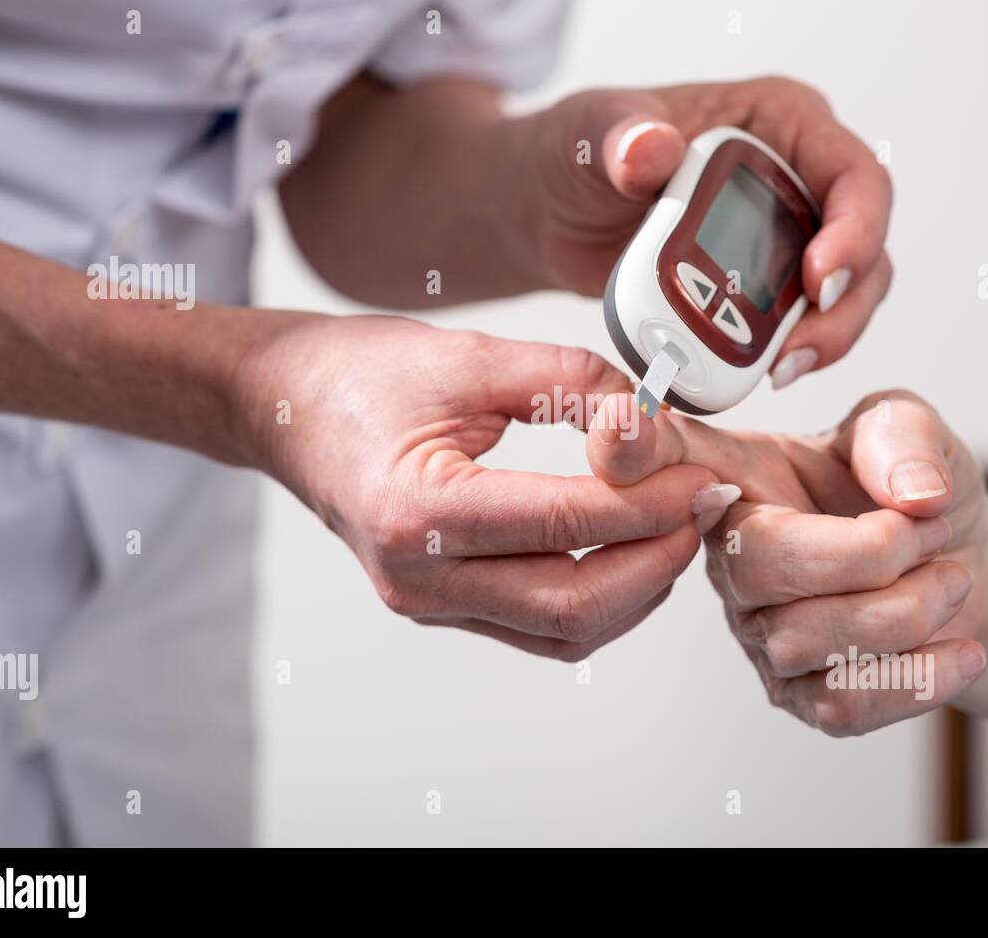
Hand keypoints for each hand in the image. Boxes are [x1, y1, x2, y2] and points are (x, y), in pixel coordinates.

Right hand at [230, 314, 738, 658]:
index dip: (649, 503)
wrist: (284, 406)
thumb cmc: (357, 376)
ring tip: (675, 526)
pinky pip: (539, 624)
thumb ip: (568, 383)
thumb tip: (653, 416)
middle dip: (657, 561)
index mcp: (418, 513)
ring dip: (635, 589)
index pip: (566, 525)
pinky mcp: (443, 603)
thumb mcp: (469, 357)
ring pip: (563, 630)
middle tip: (703, 508)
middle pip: (573, 606)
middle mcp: (420, 577)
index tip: (702, 475)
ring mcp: (429, 601)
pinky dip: (598, 598)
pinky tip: (628, 550)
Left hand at [523, 77, 893, 387]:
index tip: (819, 281)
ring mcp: (787, 236)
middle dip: (843, 309)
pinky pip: (798, 325)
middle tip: (794, 354)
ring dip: (822, 340)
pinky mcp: (764, 286)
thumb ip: (620, 140)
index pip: (854, 174)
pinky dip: (783, 353)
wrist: (550, 212)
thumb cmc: (576, 153)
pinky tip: (752, 376)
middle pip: (864, 248)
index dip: (857, 230)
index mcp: (781, 122)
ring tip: (773, 374)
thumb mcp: (592, 135)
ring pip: (843, 296)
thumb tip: (649, 149)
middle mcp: (799, 177)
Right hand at [586, 390, 987, 733]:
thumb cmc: (916, 493)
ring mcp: (758, 633)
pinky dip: (918, 678)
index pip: (671, 459)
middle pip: (760, 565)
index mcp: (736, 478)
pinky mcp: (799, 695)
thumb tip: (911, 495)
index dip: (635, 446)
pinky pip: (842, 704)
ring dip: (910, 610)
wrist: (969, 569)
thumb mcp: (912, 432)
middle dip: (868, 553)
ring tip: (952, 578)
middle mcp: (730, 558)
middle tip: (928, 529)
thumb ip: (902, 438)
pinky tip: (960, 647)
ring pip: (808, 640)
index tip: (619, 422)